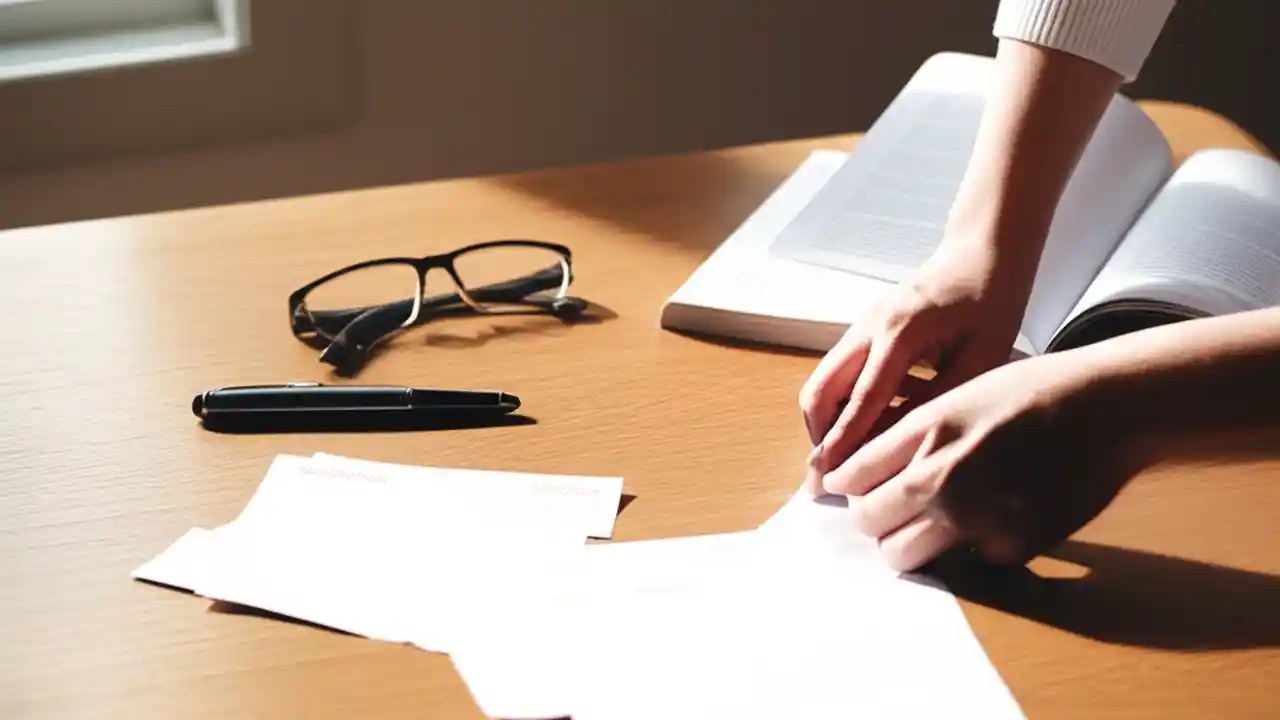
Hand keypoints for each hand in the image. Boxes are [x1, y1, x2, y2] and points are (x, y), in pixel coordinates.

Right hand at [799, 239, 1035, 491]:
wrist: (980, 252)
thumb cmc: (990, 303)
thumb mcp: (981, 358)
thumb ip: (941, 400)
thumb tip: (904, 447)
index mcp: (898, 334)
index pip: (860, 401)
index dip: (841, 444)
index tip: (824, 479)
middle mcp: (867, 328)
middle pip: (819, 391)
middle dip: (819, 437)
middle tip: (826, 476)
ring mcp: (860, 327)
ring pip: (824, 384)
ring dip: (828, 422)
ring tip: (846, 460)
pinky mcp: (864, 330)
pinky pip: (840, 375)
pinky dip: (843, 406)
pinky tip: (870, 429)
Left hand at [819, 350, 1139, 571]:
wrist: (1107, 409)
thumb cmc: (1034, 394)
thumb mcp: (960, 395)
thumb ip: (913, 435)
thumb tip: (867, 471)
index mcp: (924, 430)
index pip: (852, 474)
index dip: (846, 486)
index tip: (850, 490)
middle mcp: (941, 475)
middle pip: (868, 520)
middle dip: (873, 517)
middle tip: (889, 511)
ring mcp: (973, 516)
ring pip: (901, 554)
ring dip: (906, 543)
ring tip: (928, 525)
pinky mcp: (1008, 545)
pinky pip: (965, 561)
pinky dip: (973, 547)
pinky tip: (997, 517)